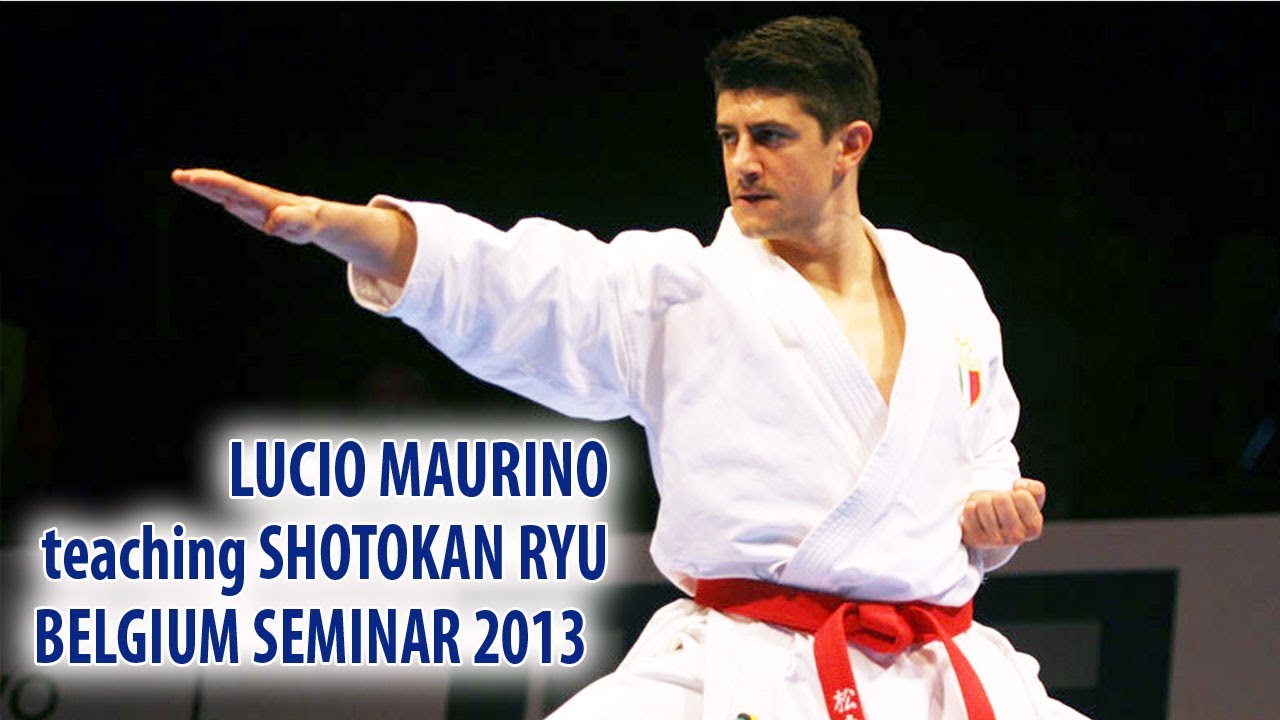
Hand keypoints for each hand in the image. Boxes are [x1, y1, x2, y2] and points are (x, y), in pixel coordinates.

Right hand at [171, 168, 325, 244]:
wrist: (312, 217)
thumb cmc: (307, 222)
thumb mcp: (302, 223)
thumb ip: (288, 220)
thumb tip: (272, 224)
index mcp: (261, 198)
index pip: (234, 188)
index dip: (215, 183)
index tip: (196, 178)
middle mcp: (251, 195)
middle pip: (222, 184)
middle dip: (200, 180)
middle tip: (177, 175)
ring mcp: (246, 199)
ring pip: (220, 188)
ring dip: (199, 182)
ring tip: (179, 176)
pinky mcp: (245, 205)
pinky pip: (223, 194)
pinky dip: (208, 189)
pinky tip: (196, 185)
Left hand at [960, 478, 1044, 548]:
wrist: (992, 524)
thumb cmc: (1012, 508)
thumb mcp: (1030, 498)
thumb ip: (1036, 489)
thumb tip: (1020, 486)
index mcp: (1033, 529)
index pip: (1022, 496)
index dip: (1016, 492)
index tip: (1015, 502)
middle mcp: (1016, 538)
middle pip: (1001, 498)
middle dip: (999, 496)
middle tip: (999, 506)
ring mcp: (995, 541)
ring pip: (984, 504)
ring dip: (985, 502)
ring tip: (989, 511)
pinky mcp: (975, 539)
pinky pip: (969, 510)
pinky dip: (971, 508)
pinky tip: (977, 516)